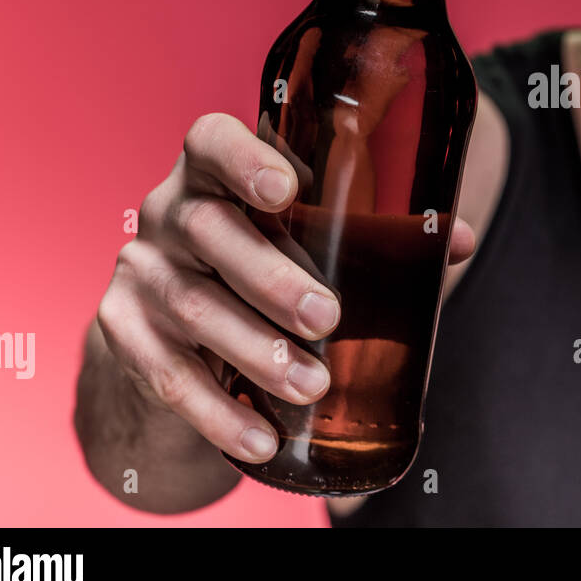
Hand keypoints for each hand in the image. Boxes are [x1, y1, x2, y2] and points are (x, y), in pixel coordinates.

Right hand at [95, 112, 474, 463]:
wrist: (168, 337)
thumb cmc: (257, 269)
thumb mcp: (301, 243)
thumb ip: (373, 237)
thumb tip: (455, 240)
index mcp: (213, 174)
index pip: (211, 141)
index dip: (245, 157)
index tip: (288, 187)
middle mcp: (169, 214)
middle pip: (212, 232)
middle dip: (273, 278)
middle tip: (329, 317)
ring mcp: (141, 274)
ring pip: (195, 308)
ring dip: (258, 351)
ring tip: (311, 387)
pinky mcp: (125, 336)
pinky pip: (169, 377)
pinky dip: (219, 413)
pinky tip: (261, 439)